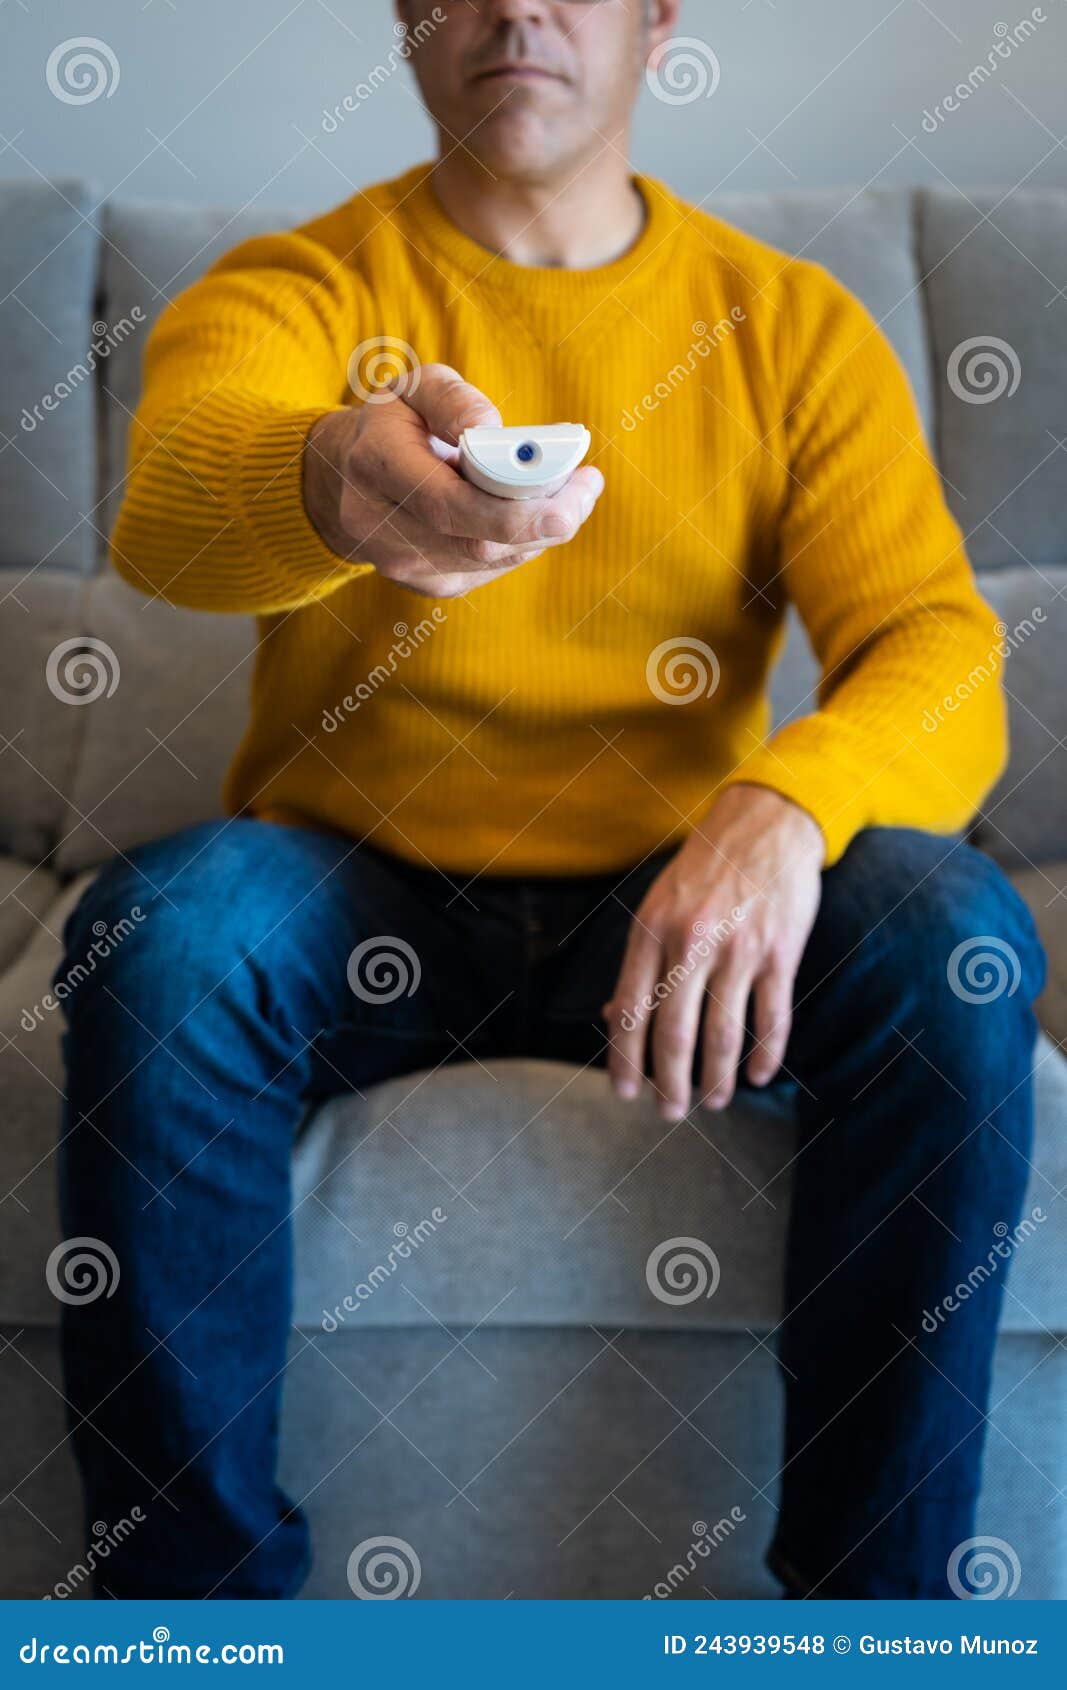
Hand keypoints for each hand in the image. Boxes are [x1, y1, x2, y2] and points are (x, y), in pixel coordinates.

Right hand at [303, 363, 603, 597]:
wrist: (344, 480)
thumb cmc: (393, 425)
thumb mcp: (414, 388)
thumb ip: (454, 400)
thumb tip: (497, 431)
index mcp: (376, 467)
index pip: (451, 505)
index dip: (517, 507)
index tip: (574, 485)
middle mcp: (383, 528)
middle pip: (482, 542)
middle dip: (547, 517)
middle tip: (588, 485)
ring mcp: (405, 566)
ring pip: (495, 559)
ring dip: (543, 527)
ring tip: (571, 490)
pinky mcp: (430, 586)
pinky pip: (493, 567)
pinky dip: (523, 540)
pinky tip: (533, 513)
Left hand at [603, 785, 824, 1120]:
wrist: (768, 822)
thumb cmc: (706, 867)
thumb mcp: (658, 903)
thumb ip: (639, 961)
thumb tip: (612, 1018)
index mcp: (651, 930)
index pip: (629, 1010)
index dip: (625, 1059)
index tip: (625, 1092)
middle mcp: (691, 942)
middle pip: (674, 1033)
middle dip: (669, 1084)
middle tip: (669, 1113)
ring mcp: (738, 949)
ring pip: (723, 1035)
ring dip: (716, 1080)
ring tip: (713, 1102)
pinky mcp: (780, 953)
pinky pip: (771, 1019)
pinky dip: (766, 1055)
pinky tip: (760, 1076)